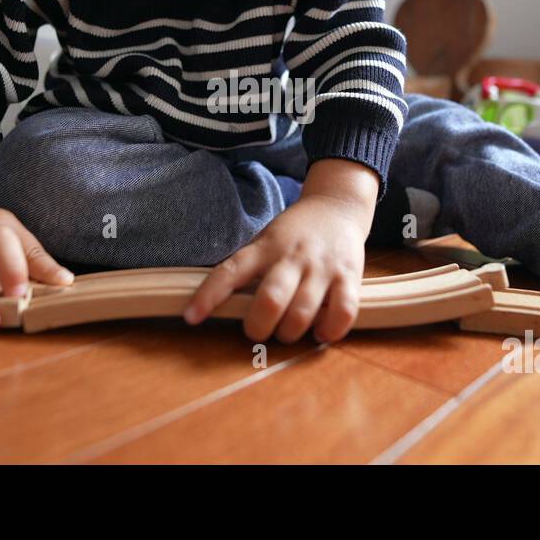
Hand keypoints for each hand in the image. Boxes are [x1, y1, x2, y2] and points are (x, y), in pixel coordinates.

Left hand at [182, 194, 369, 343]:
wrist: (337, 206)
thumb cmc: (294, 234)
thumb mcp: (265, 241)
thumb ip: (249, 269)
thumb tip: (220, 306)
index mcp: (264, 248)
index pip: (230, 271)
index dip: (208, 296)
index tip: (191, 317)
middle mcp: (292, 257)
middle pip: (270, 299)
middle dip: (258, 327)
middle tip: (257, 331)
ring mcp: (322, 267)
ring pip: (303, 312)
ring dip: (290, 333)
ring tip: (287, 332)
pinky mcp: (349, 276)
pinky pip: (343, 312)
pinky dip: (330, 330)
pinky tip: (321, 332)